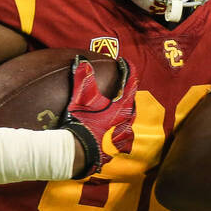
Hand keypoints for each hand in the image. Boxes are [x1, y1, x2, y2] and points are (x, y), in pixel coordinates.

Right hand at [61, 57, 137, 175]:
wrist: (79, 150)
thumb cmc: (82, 121)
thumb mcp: (81, 97)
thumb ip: (83, 77)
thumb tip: (82, 60)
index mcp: (121, 105)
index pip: (129, 82)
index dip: (127, 70)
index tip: (125, 62)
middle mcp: (125, 119)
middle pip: (131, 101)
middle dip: (127, 92)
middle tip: (123, 85)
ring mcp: (121, 134)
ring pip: (127, 119)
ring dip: (123, 112)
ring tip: (117, 108)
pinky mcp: (115, 146)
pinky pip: (120, 135)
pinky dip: (116, 129)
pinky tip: (110, 131)